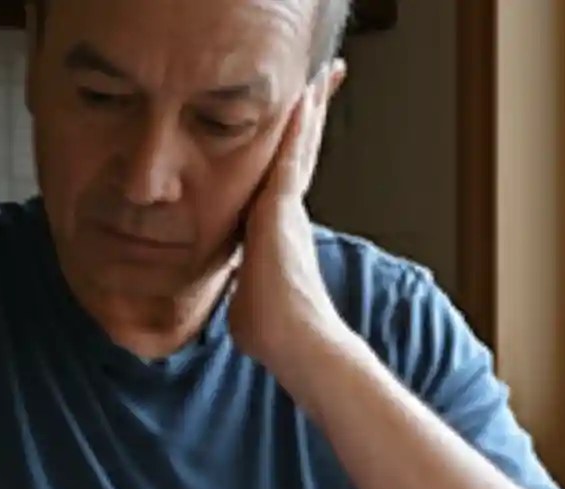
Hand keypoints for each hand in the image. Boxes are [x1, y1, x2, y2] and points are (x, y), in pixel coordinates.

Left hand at [227, 60, 348, 369]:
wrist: (293, 340)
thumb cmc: (270, 329)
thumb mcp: (247, 295)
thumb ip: (242, 282)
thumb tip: (238, 293)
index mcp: (275, 229)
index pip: (282, 177)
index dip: (291, 149)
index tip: (297, 124)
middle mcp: (286, 212)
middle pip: (300, 151)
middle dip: (310, 117)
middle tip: (326, 78)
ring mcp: (286, 208)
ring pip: (300, 146)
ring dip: (309, 108)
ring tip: (323, 71)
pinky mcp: (281, 208)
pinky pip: (290, 155)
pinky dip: (298, 126)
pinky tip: (304, 94)